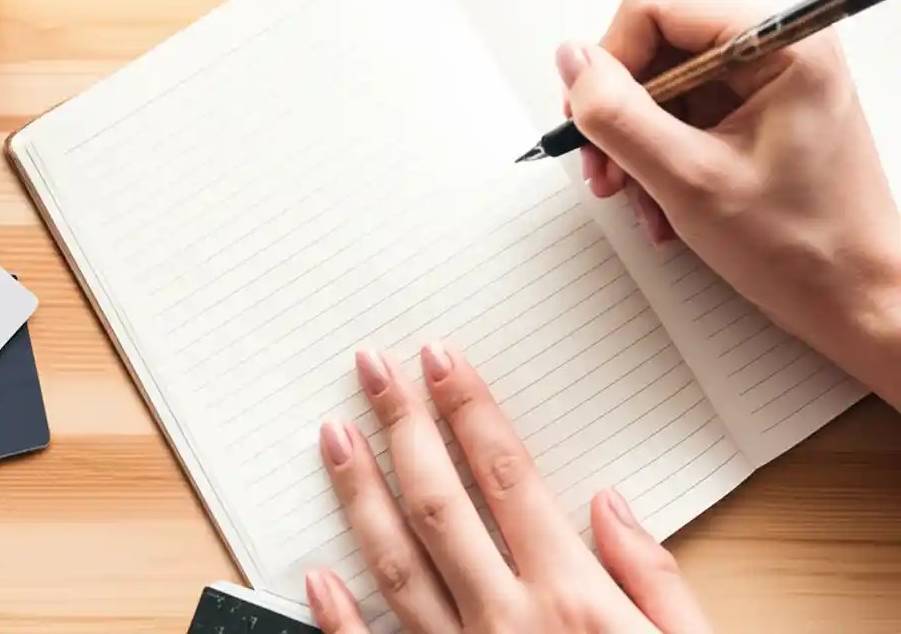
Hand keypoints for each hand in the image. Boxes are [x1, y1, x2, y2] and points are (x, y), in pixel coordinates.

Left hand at [304, 344, 710, 632]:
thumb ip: (653, 576)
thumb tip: (606, 501)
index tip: (441, 359)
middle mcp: (505, 622)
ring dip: (358, 494)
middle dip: (403, 425)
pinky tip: (315, 568)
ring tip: (334, 436)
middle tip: (372, 368)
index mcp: (572, 599)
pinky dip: (337, 612)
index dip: (470, 410)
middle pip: (440, 502)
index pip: (507, 478)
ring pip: (393, 564)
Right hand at [559, 0, 900, 405]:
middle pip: (653, 49)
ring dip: (632, 148)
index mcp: (779, 43)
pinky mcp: (753, 117)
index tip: (591, 120)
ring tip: (634, 200)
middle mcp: (774, 50)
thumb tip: (571, 63)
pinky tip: (658, 206)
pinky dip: (655, 163)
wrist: (853, 301)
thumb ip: (618, 115)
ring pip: (659, 90)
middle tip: (604, 170)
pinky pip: (679, 121)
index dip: (609, 63)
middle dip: (618, 114)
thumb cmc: (801, 247)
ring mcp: (763, 85)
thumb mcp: (688, 180)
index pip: (655, 9)